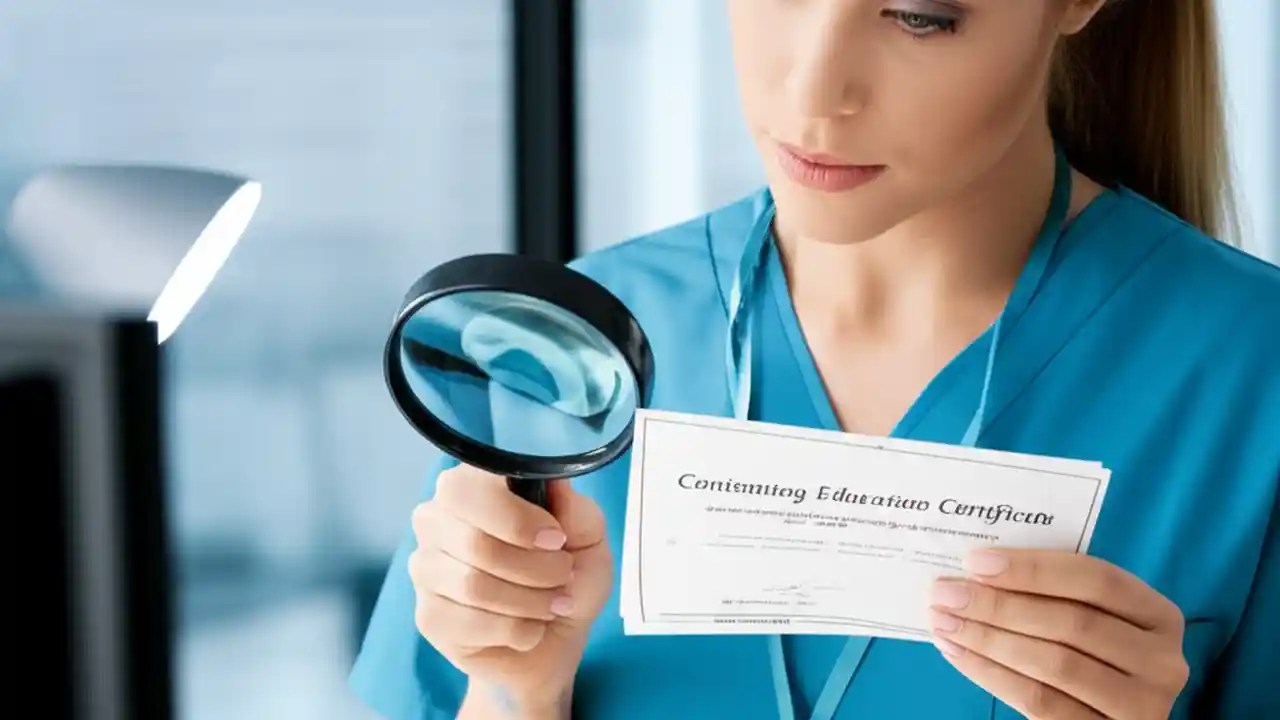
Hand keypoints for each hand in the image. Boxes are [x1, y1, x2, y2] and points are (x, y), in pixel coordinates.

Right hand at [408, 464, 612, 715]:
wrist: (555, 641)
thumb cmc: (566, 578)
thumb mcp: (588, 540)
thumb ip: (575, 510)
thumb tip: (556, 482)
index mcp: (470, 487)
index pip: (467, 488)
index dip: (515, 518)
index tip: (556, 539)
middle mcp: (436, 520)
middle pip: (474, 544)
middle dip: (533, 567)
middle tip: (563, 576)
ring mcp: (426, 569)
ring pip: (473, 586)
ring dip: (528, 600)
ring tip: (552, 604)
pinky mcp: (428, 616)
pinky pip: (469, 624)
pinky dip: (515, 629)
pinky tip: (529, 628)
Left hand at [928, 548, 1189, 718]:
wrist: (1106, 713)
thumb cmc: (1090, 650)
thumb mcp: (1090, 615)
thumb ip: (1052, 591)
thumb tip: (978, 567)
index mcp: (1159, 615)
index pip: (1097, 579)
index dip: (1034, 569)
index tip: (976, 561)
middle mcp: (1162, 662)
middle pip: (1073, 623)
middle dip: (1000, 605)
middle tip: (946, 592)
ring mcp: (1140, 706)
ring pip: (1055, 665)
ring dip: (988, 639)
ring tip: (943, 621)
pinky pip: (1041, 702)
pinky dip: (991, 675)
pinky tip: (957, 653)